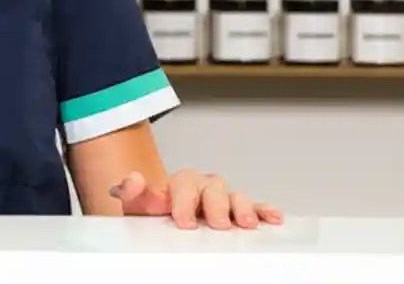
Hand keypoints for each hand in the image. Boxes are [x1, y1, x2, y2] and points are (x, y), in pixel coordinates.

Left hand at [110, 170, 282, 230]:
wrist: (164, 214)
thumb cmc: (155, 209)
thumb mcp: (138, 203)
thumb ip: (132, 191)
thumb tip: (131, 180)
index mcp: (180, 184)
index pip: (183, 185)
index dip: (184, 202)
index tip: (183, 220)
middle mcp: (204, 187)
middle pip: (213, 188)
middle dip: (216, 206)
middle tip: (216, 223)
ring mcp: (222, 198)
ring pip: (235, 196)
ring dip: (242, 208)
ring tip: (244, 222)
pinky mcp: (237, 210)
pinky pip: (256, 207)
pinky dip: (265, 211)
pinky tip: (273, 218)